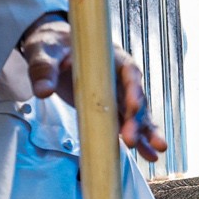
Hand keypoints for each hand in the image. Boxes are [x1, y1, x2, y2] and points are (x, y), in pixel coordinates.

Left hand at [18, 15, 167, 161]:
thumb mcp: (44, 52)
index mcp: (110, 57)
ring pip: (136, 114)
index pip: (128, 72)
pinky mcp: (109, 107)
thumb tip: (43, 91)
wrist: (51, 48)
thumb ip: (44, 70)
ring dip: (144, 133)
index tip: (133, 106)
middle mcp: (119, 76)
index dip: (133, 89)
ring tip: (155, 152)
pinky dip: (135, 138)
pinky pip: (125, 123)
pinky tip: (147, 153)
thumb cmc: (52, 44)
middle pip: (135, 98)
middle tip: (131, 140)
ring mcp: (116, 94)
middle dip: (136, 120)